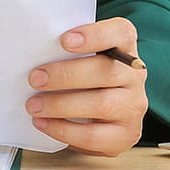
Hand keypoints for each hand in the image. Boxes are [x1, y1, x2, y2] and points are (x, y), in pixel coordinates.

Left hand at [25, 18, 146, 156]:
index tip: (65, 40)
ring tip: (34, 104)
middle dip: (66, 75)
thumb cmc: (89, 78)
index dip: (95, 35)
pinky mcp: (126, 134)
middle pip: (107, 71)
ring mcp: (133, 106)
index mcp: (126, 47)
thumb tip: (36, 49)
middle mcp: (135, 75)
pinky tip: (44, 123)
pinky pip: (93, 135)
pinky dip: (64, 130)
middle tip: (36, 78)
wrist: (109, 114)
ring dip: (61, 105)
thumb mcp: (84, 56)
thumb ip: (69, 50)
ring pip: (101, 104)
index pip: (120, 33)